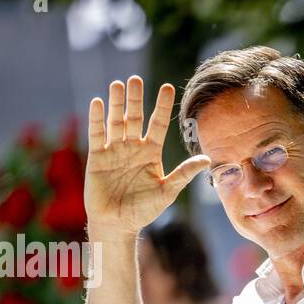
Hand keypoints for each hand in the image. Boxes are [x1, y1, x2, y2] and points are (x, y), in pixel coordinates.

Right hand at [85, 76, 211, 235]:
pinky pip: (97, 134)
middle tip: (136, 79)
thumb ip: (183, 174)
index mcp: (151, 153)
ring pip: (115, 121)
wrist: (118, 223)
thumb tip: (206, 160)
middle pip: (134, 117)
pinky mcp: (97, 157)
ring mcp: (114, 150)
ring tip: (118, 84)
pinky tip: (98, 103)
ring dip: (116, 103)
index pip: (157, 124)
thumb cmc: (143, 210)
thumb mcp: (167, 191)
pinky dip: (97, 119)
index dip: (161, 106)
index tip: (167, 87)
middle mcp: (133, 147)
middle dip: (135, 99)